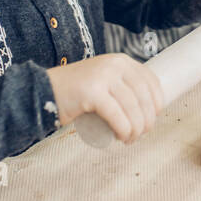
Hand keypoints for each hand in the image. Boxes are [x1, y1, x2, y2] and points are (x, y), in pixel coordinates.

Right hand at [47, 53, 162, 144]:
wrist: (42, 91)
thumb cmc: (76, 92)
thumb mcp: (104, 80)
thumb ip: (120, 83)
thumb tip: (147, 105)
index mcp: (121, 61)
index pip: (150, 81)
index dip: (158, 102)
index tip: (154, 117)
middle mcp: (114, 64)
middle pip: (143, 97)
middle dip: (147, 120)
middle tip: (141, 134)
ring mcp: (103, 77)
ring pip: (132, 108)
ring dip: (136, 129)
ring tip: (129, 139)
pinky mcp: (92, 92)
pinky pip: (117, 115)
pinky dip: (124, 130)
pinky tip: (122, 137)